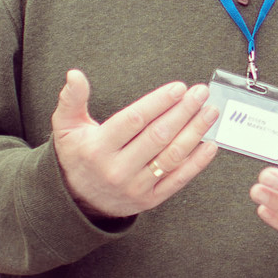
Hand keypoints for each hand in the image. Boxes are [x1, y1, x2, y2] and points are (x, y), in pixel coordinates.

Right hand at [51, 71, 217, 218]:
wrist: (79, 202)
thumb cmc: (78, 156)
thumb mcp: (66, 128)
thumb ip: (71, 99)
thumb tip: (74, 75)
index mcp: (98, 149)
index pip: (133, 121)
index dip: (158, 102)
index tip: (179, 88)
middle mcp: (117, 169)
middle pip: (157, 136)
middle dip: (183, 112)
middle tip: (201, 93)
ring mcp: (136, 187)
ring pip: (171, 157)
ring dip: (195, 132)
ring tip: (210, 112)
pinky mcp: (150, 199)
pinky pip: (178, 179)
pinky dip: (197, 162)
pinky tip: (210, 144)